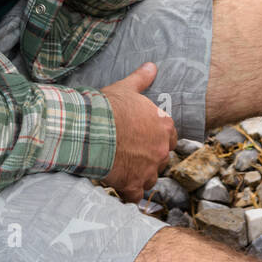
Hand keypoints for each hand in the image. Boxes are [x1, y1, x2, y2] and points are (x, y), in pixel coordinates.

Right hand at [99, 62, 177, 203]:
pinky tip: (119, 187)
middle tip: (131, 154)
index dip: (157, 138)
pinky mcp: (134, 184)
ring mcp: (149, 169)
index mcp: (164, 126)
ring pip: (150, 178)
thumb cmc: (109, 107)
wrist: (91, 129)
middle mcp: (161, 149)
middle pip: (160, 159)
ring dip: (140, 176)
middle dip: (149, 158)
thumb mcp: (126, 88)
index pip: (170, 137)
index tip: (144, 138)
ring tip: (124, 170)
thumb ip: (141, 79)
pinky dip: (128, 193)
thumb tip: (152, 66)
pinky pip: (135, 196)